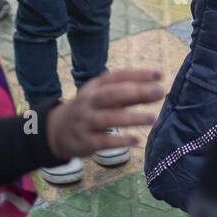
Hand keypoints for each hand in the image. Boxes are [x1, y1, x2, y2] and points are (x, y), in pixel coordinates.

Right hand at [44, 70, 162, 159]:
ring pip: (108, 118)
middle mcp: (89, 101)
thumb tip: (157, 87)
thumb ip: (128, 92)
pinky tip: (136, 140)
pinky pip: (103, 141)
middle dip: (136, 92)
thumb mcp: (103, 95)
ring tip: (153, 118)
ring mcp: (86, 121)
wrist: (57, 130)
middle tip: (159, 91)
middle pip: (111, 94)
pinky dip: (119, 141)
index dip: (137, 75)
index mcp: (96, 86)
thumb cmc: (90, 109)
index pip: (117, 77)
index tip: (159, 75)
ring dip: (131, 118)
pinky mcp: (85, 141)